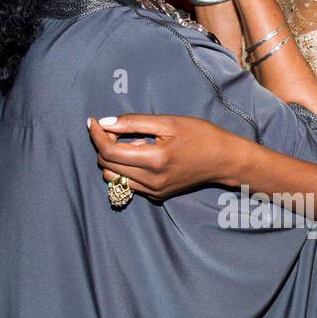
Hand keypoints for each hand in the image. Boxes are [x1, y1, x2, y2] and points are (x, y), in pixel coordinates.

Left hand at [87, 113, 242, 196]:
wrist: (223, 160)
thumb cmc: (200, 135)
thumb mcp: (168, 122)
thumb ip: (133, 122)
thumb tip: (104, 123)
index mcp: (154, 160)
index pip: (109, 151)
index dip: (96, 135)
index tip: (93, 121)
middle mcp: (151, 181)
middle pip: (106, 165)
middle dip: (105, 144)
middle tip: (119, 129)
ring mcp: (153, 191)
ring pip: (113, 177)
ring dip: (114, 159)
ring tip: (134, 144)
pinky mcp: (156, 196)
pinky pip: (127, 183)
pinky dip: (126, 168)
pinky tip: (143, 156)